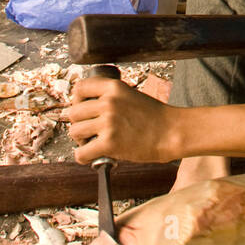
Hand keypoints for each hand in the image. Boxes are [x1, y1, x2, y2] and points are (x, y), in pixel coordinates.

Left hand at [61, 76, 179, 163]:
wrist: (172, 132)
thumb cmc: (155, 116)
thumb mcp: (130, 95)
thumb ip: (109, 97)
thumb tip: (84, 108)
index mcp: (113, 87)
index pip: (79, 88)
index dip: (76, 100)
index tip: (82, 110)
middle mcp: (108, 102)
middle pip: (73, 112)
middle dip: (78, 124)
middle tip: (88, 132)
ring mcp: (108, 122)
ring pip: (75, 132)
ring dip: (81, 140)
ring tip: (93, 143)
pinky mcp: (110, 143)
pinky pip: (81, 153)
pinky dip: (83, 157)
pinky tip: (93, 157)